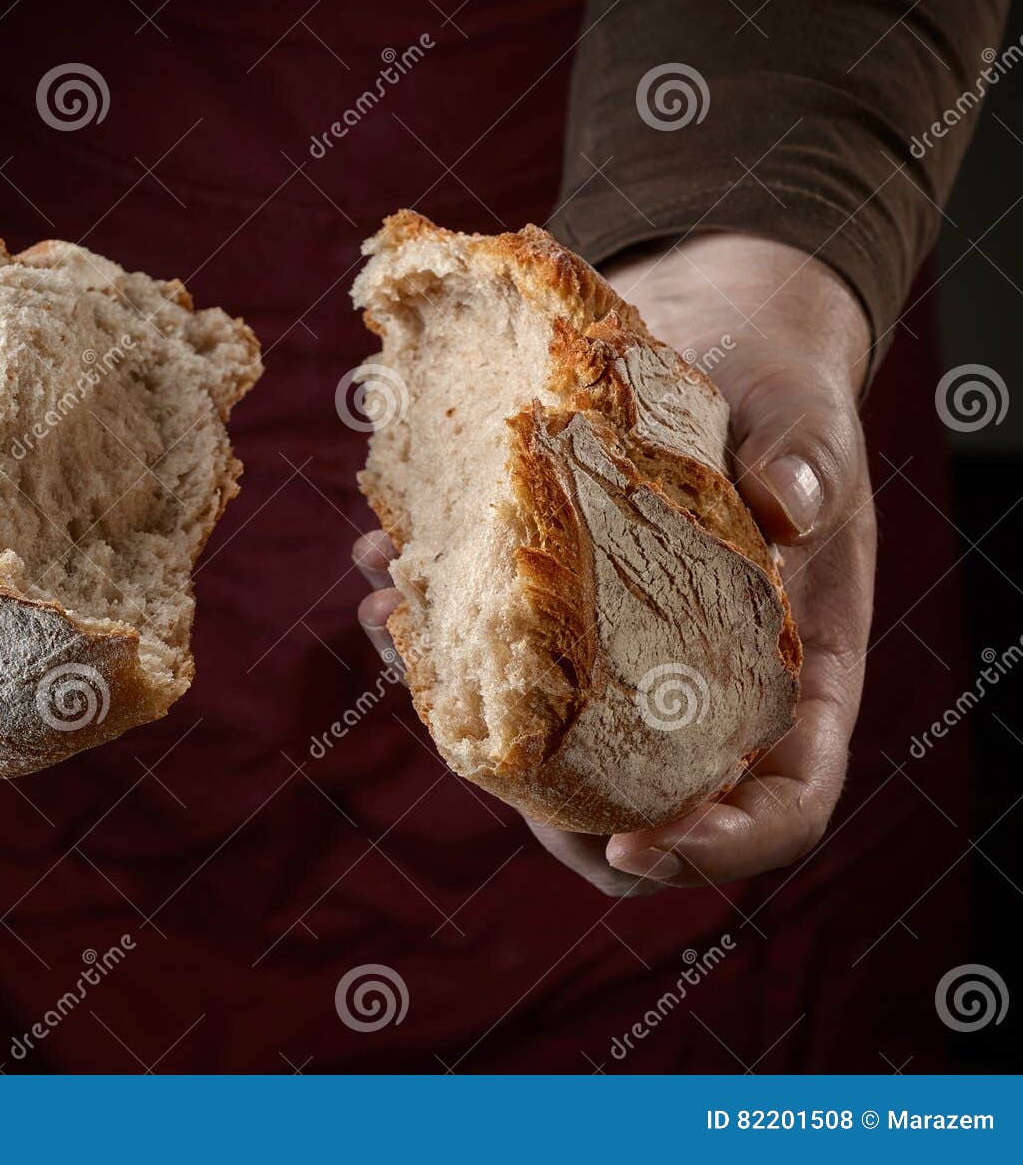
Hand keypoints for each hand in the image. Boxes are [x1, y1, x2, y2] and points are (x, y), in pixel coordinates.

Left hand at [354, 232, 873, 894]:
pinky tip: (381, 573)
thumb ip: (805, 457)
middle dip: (552, 814)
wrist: (708, 338)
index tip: (636, 843)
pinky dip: (429, 636)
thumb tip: (786, 509)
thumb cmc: (774, 388)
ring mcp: (622, 665)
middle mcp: (705, 691)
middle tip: (478, 756)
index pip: (783, 803)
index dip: (722, 847)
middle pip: (644, 810)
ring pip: (544, 749)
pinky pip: (488, 666)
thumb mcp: (801, 412)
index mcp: (797, 675)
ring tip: (392, 620)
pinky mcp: (553, 620)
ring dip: (459, 715)